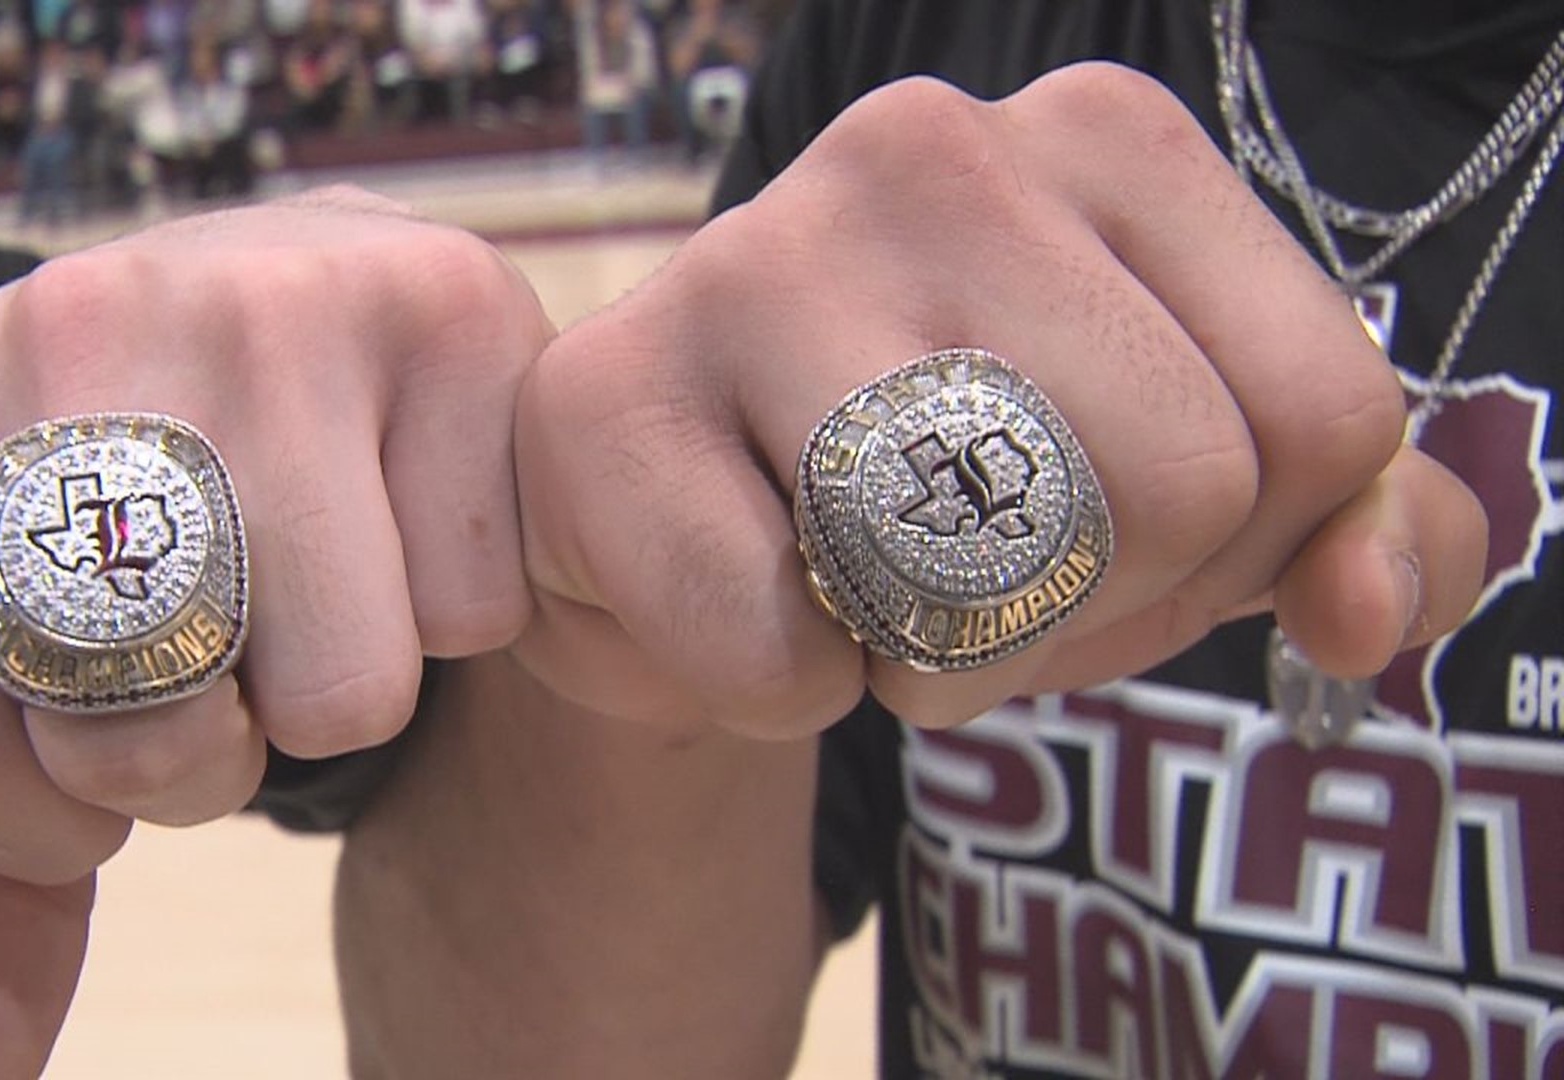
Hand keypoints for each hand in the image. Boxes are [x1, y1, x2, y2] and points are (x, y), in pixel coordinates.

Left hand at [0, 188, 552, 1075]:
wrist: (333, 303)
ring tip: (324, 581)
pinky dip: (454, 606)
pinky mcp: (441, 306)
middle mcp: (78, 320)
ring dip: (338, 690)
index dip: (44, 822)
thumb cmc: (179, 512)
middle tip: (226, 662)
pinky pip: (467, 611)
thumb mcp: (44, 663)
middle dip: (201, 761)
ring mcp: (270, 299)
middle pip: (137, 730)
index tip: (92, 746)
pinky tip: (413, 511)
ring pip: (337, 693)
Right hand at [510, 65, 1486, 735]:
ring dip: (935, 665)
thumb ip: (1340, 524)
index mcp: (1104, 140)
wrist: (665, 514)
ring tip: (856, 590)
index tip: (1105, 536)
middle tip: (967, 583)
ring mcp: (756, 255)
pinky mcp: (607, 398)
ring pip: (984, 576)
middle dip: (1082, 615)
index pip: (1324, 418)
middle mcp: (932, 149)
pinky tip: (741, 596)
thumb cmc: (932, 489)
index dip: (1234, 554)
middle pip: (1177, 490)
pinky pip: (782, 651)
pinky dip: (784, 691)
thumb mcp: (1177, 483)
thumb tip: (1366, 614)